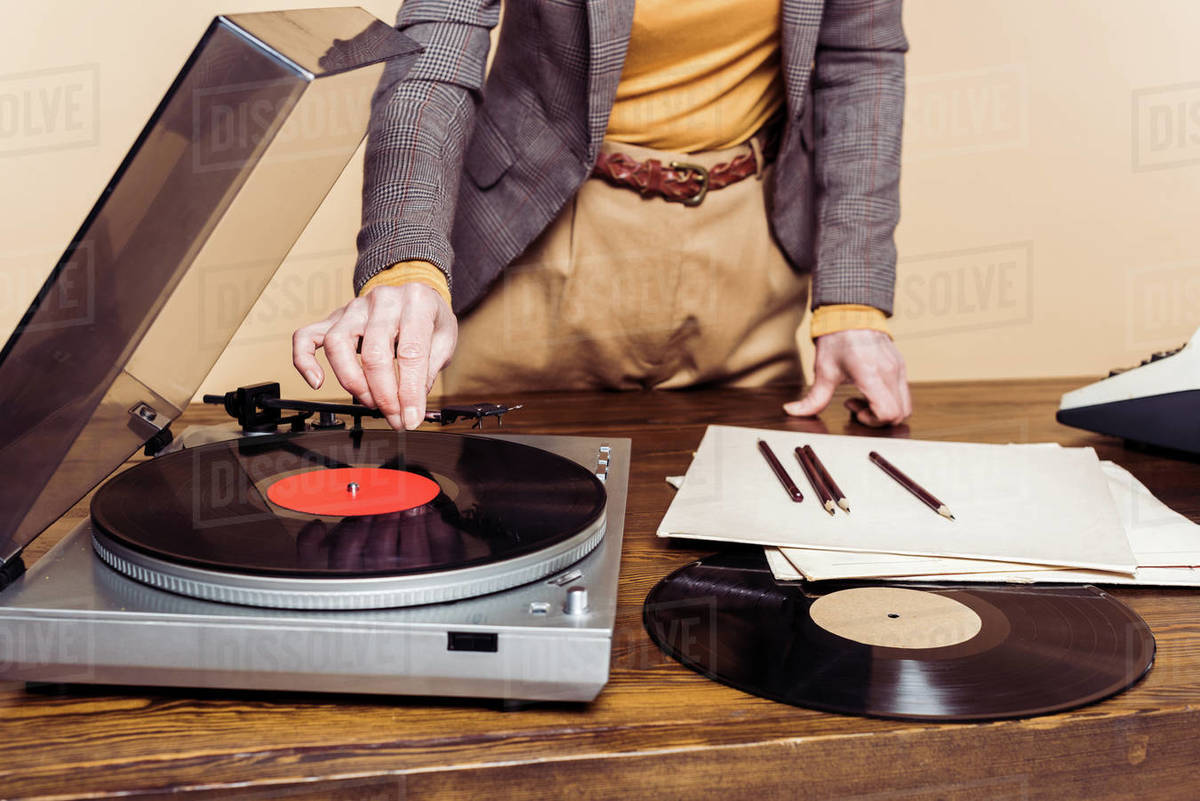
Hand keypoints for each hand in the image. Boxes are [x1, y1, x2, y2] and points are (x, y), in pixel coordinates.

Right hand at [292, 283, 457, 430]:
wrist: (415, 293)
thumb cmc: (429, 317)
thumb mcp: (445, 339)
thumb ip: (428, 370)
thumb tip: (412, 405)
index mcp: (417, 301)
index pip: (410, 352)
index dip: (410, 392)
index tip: (411, 418)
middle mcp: (382, 299)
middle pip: (374, 352)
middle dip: (383, 394)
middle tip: (394, 417)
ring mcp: (354, 307)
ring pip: (337, 344)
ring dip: (352, 381)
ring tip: (370, 402)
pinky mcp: (334, 317)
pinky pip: (306, 336)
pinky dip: (304, 360)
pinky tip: (316, 381)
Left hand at [783, 329, 910, 425]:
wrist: (850, 312)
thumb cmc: (836, 340)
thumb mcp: (823, 371)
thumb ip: (812, 398)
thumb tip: (792, 411)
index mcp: (871, 374)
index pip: (888, 412)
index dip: (872, 420)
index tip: (854, 410)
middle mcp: (890, 372)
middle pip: (899, 414)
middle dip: (878, 419)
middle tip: (856, 406)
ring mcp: (899, 368)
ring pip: (905, 406)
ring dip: (884, 410)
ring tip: (862, 398)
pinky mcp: (901, 365)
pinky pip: (903, 393)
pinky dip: (888, 399)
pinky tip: (868, 389)